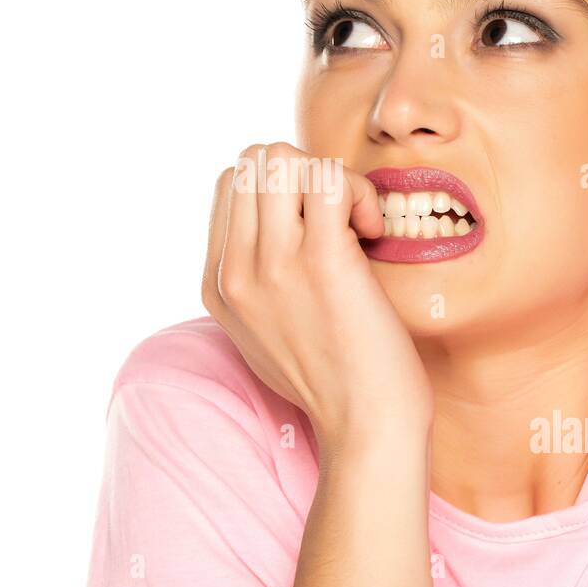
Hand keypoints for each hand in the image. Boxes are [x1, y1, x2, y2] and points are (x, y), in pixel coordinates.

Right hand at [201, 142, 433, 449]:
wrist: (366, 429)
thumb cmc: (332, 381)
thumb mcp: (262, 333)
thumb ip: (252, 281)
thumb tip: (267, 226)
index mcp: (217, 285)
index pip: (229, 184)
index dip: (280, 188)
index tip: (314, 228)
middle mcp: (235, 272)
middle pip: (252, 160)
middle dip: (303, 171)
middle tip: (337, 217)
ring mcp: (273, 266)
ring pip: (283, 157)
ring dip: (331, 176)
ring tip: (355, 221)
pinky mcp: (321, 263)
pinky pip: (329, 178)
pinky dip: (357, 190)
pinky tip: (371, 228)